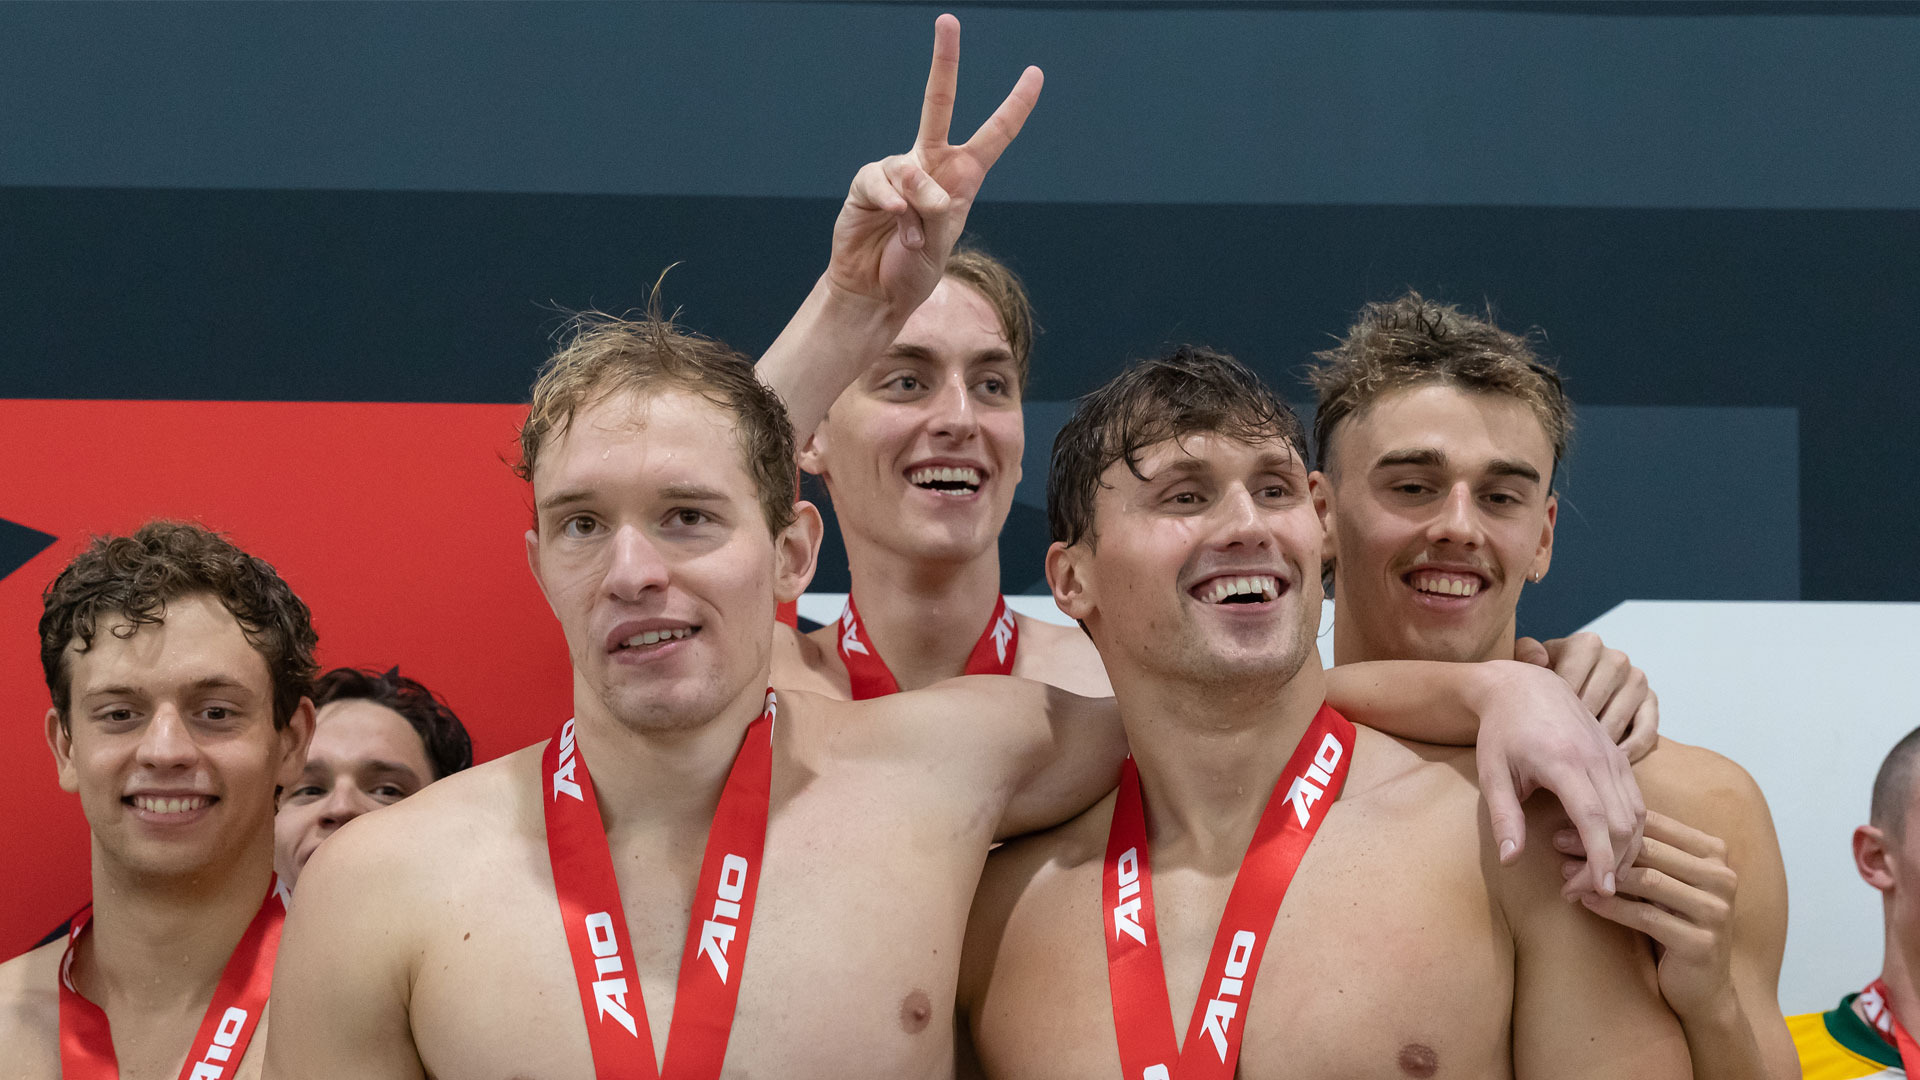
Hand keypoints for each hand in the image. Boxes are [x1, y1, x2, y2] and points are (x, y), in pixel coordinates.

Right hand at [824, 14, 1042, 319]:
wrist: (875, 293)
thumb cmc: (912, 269)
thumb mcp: (938, 246)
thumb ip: (935, 214)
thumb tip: (916, 189)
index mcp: (962, 177)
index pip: (994, 135)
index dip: (1015, 106)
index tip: (1035, 74)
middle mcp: (930, 164)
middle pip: (938, 104)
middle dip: (944, 62)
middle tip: (947, 20)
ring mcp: (897, 172)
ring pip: (911, 167)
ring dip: (918, 204)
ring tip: (914, 234)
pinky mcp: (867, 185)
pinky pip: (881, 181)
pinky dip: (891, 201)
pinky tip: (895, 217)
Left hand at [1470, 660, 1644, 896]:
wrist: (1524, 686)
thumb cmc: (1502, 731)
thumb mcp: (1492, 772)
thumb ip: (1504, 817)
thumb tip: (1510, 861)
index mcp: (1564, 761)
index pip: (1594, 819)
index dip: (1600, 858)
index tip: (1601, 890)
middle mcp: (1597, 758)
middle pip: (1622, 824)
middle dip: (1608, 865)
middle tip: (1578, 890)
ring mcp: (1613, 756)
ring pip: (1636, 815)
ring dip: (1622, 852)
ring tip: (1591, 875)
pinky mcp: (1620, 757)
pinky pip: (1636, 801)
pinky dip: (1628, 831)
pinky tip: (1604, 848)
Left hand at [1516, 632, 1658, 761]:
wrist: (1569, 688)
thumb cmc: (1544, 679)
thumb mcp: (1529, 663)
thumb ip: (1525, 653)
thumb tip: (1539, 658)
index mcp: (1585, 645)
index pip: (1569, 679)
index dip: (1553, 708)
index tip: (1540, 728)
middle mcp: (1615, 658)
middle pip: (1595, 700)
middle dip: (1574, 727)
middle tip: (1558, 749)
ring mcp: (1636, 678)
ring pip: (1620, 716)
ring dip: (1600, 740)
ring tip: (1581, 760)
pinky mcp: (1651, 701)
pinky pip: (1647, 729)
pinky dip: (1632, 747)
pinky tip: (1613, 761)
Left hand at [1559, 811, 1737, 1019]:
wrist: (1702, 987)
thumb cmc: (1673, 922)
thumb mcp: (1662, 882)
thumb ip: (1641, 852)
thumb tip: (1582, 818)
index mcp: (1715, 853)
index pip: (1656, 825)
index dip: (1609, 820)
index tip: (1568, 818)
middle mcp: (1722, 877)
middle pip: (1650, 851)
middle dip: (1599, 845)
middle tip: (1558, 841)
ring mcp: (1717, 911)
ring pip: (1648, 881)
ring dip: (1601, 875)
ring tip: (1566, 872)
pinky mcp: (1702, 943)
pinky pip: (1647, 917)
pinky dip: (1612, 907)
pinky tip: (1584, 900)